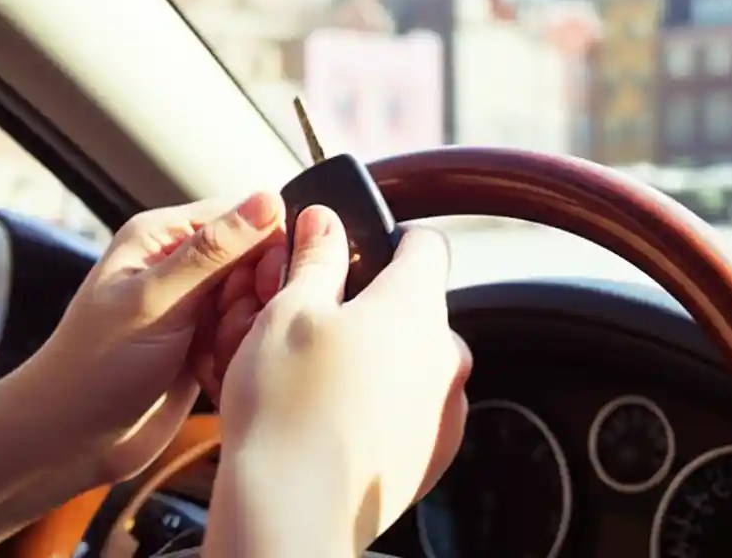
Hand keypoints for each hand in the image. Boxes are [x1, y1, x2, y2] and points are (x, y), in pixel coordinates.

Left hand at [12, 192, 286, 481]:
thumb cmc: (96, 367)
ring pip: (257, 302)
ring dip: (248, 330)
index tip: (263, 285)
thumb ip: (214, 251)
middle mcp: (181, 264)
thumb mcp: (157, 300)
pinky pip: (247, 336)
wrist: (72, 442)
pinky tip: (216, 375)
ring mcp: (195, 306)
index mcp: (163, 236)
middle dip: (255, 296)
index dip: (266, 247)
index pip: (244, 216)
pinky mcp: (205, 344)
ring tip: (217, 356)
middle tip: (232, 328)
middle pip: (257, 261)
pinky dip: (241, 354)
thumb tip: (269, 199)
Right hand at [206, 205, 471, 556]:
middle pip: (419, 307)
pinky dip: (387, 405)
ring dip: (381, 359)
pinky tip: (338, 418)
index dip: (392, 238)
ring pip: (416, 360)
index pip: (427, 244)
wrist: (294, 510)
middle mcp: (445, 353)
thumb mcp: (287, 312)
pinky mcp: (436, 452)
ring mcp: (446, 406)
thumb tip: (325, 222)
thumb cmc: (285, 408)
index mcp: (416, 305)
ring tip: (321, 379)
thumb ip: (316, 258)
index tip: (361, 249)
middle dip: (375, 308)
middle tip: (319, 325)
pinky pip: (416, 408)